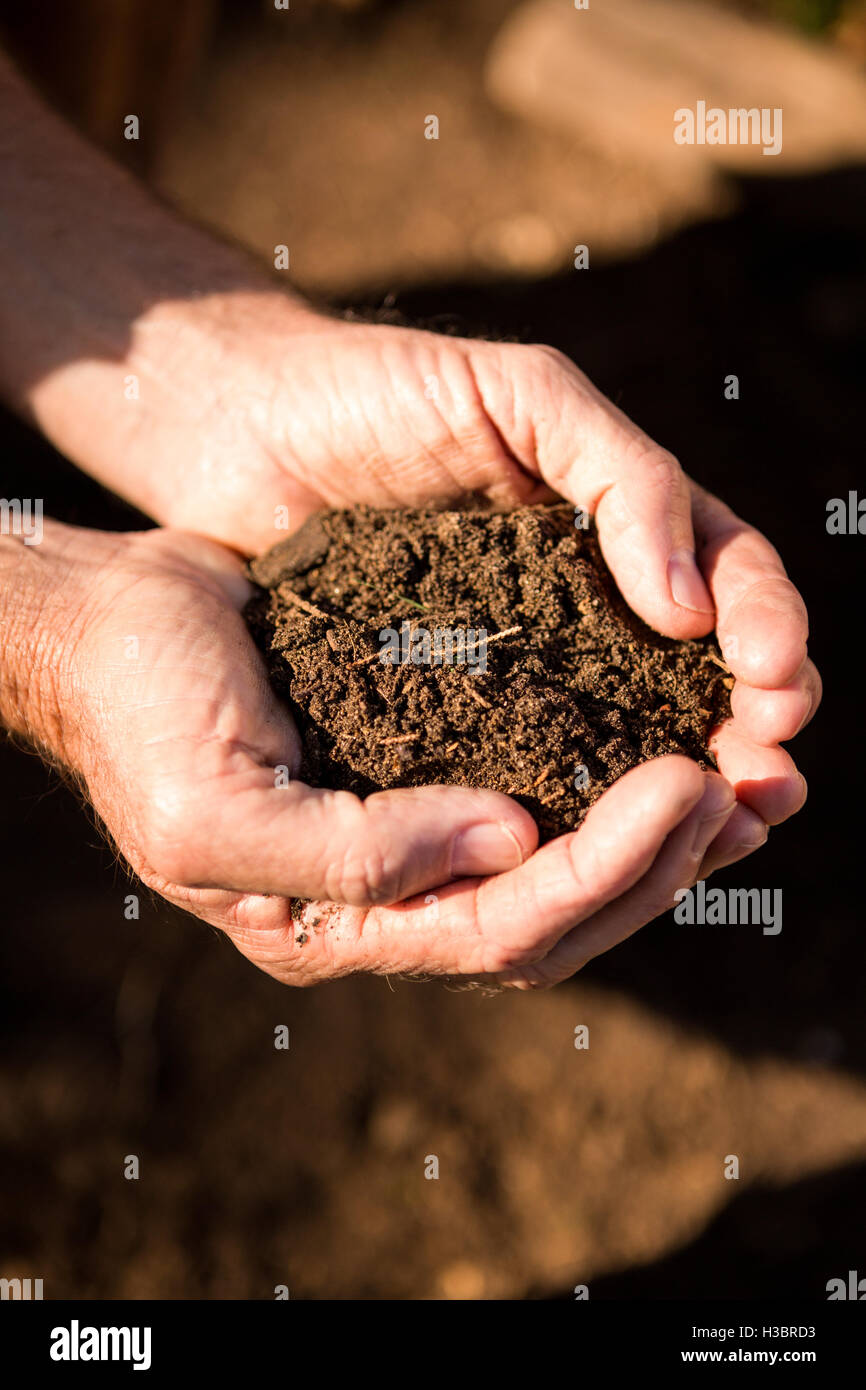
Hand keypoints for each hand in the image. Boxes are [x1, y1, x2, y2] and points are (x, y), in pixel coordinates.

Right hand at [2, 522, 744, 986]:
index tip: (685, 787)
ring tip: (744, 779)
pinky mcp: (426, 769)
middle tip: (746, 790)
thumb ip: (350, 858)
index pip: (502, 933)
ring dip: (661, 837)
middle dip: (659, 864)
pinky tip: (669, 741)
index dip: (603, 873)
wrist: (106, 630)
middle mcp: (388, 899)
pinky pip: (542, 798)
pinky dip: (613, 783)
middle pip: (557, 919)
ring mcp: (413, 838)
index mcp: (334, 930)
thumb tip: (507, 844)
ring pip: (565, 871)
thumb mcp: (212, 812)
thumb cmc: (140, 715)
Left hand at [104, 298, 817, 873]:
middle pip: (702, 679)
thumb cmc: (381, 391)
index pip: (732, 581)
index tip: (771, 682)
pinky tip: (598, 839)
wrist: (245, 429)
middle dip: (750, 728)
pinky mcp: (452, 712)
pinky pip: (531, 764)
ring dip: (688, 786)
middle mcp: (587, 604)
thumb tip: (695, 606)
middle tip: (766, 776)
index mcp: (621, 526)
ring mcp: (523, 663)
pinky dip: (579, 805)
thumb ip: (622, 475)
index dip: (768, 631)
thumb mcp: (523, 396)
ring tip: (721, 827)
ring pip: (630, 737)